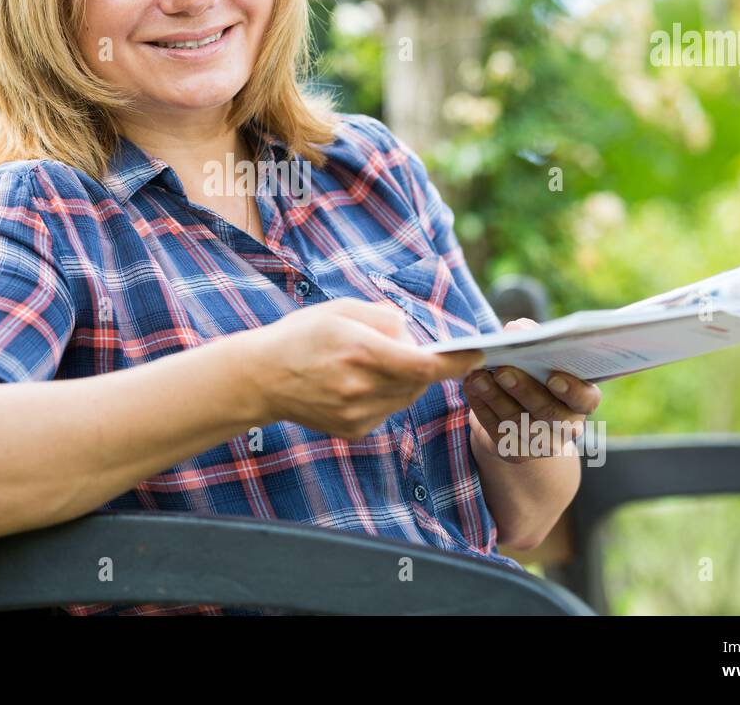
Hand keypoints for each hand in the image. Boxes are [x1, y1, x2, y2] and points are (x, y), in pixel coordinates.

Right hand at [247, 298, 484, 440]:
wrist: (261, 377)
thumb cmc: (302, 335)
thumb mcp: (341, 309)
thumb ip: (383, 317)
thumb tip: (413, 334)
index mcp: (361, 352)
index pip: (425, 364)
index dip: (458, 361)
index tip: (478, 354)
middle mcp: (361, 387)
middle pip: (419, 381)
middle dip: (424, 364)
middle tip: (405, 348)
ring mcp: (357, 413)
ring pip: (406, 398)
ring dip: (406, 380)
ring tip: (375, 363)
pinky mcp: (353, 430)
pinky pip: (387, 411)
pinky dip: (385, 396)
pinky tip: (358, 383)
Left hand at [461, 318, 601, 463]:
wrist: (514, 416)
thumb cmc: (530, 375)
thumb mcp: (535, 355)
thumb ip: (532, 338)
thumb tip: (518, 329)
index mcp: (581, 400)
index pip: (586, 399)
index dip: (572, 390)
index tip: (552, 376)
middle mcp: (567, 426)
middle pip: (548, 411)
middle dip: (524, 389)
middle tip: (502, 371)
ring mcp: (542, 443)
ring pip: (519, 422)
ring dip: (495, 397)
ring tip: (476, 377)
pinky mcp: (516, 452)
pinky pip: (498, 432)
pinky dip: (482, 408)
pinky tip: (471, 390)